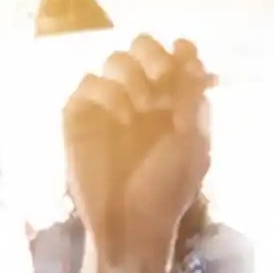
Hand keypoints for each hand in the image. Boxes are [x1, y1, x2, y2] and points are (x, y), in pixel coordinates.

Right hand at [62, 35, 214, 265]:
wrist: (132, 225)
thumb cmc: (167, 189)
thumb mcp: (191, 143)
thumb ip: (192, 98)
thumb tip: (193, 57)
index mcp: (174, 102)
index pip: (176, 57)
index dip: (182, 52)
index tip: (188, 61)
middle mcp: (141, 97)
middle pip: (142, 47)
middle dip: (154, 54)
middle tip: (162, 75)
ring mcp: (110, 105)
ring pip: (115, 59)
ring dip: (134, 75)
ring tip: (145, 108)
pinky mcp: (80, 116)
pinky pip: (89, 82)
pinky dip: (109, 92)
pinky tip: (123, 119)